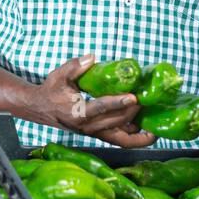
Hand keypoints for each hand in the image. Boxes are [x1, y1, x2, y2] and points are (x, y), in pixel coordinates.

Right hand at [27, 54, 156, 147]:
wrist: (41, 109)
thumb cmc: (51, 91)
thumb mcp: (59, 75)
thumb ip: (75, 66)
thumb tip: (92, 57)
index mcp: (77, 112)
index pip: (100, 108)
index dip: (117, 103)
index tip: (133, 97)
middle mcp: (87, 127)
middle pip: (116, 122)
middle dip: (134, 112)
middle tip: (149, 99)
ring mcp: (94, 133)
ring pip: (121, 139)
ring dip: (140, 134)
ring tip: (157, 126)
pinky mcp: (99, 134)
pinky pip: (120, 141)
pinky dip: (136, 138)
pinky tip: (150, 132)